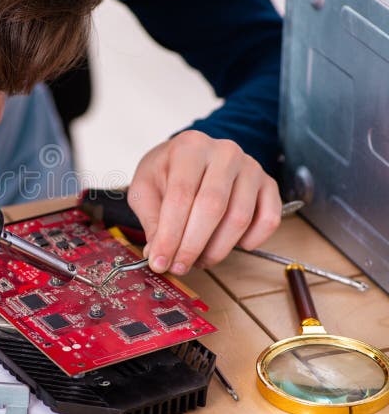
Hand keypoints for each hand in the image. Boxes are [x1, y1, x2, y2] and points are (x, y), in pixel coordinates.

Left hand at [128, 130, 280, 274]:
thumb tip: (159, 254)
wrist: (189, 155)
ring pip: (239, 217)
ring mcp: (250, 167)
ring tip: (198, 260)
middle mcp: (224, 152)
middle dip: (193, 245)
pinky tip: (233, 245)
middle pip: (212, 207)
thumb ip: (151, 220)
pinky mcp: (268, 183)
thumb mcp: (144, 189)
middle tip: (179, 267)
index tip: (160, 261)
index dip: (170, 234)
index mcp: (190, 147)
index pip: (181, 195)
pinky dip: (252, 240)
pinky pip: (269, 219)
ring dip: (217, 249)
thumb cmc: (166, 172)